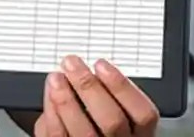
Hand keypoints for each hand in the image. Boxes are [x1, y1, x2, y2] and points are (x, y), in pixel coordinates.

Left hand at [35, 57, 159, 135]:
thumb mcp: (114, 107)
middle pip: (112, 121)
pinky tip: (50, 95)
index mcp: (137, 131)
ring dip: (67, 100)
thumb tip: (88, 68)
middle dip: (89, 87)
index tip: (101, 64)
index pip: (143, 113)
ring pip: (85, 132)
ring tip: (56, 78)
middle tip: (72, 64)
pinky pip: (60, 136)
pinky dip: (52, 113)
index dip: (122, 87)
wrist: (81, 136)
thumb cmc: (98, 122)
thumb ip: (108, 92)